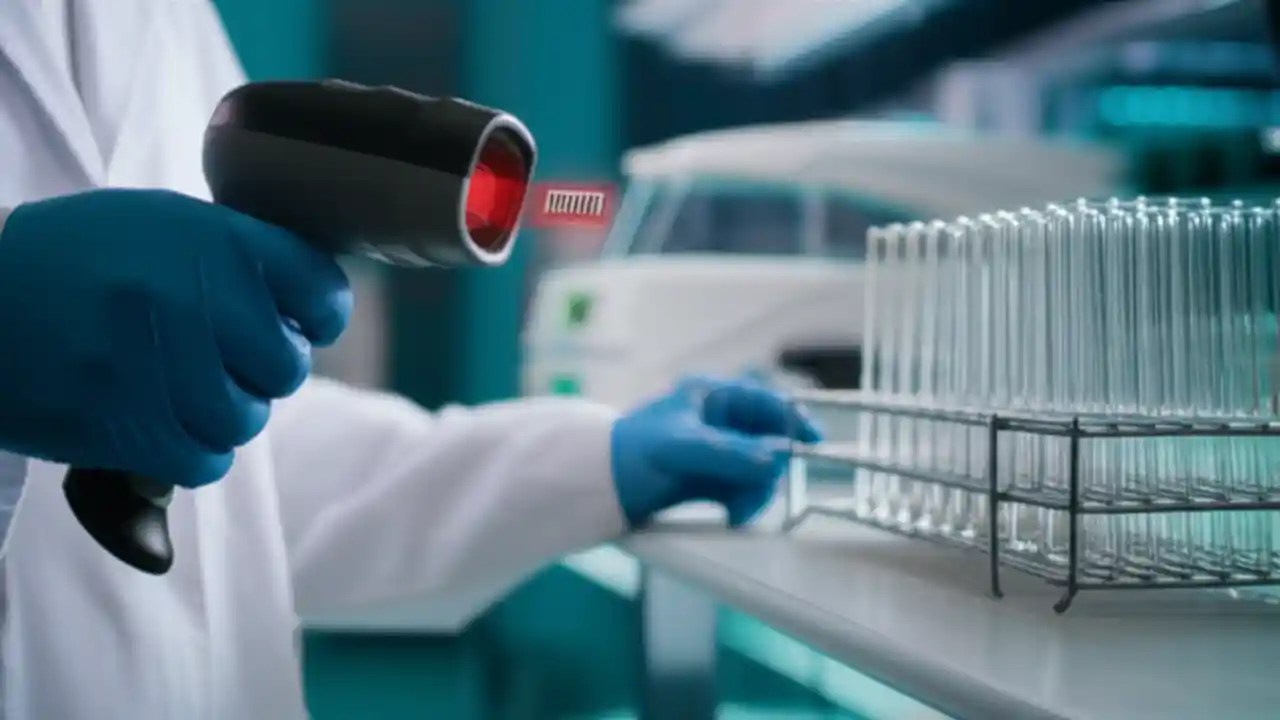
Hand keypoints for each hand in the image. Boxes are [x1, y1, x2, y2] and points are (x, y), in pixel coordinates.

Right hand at [0, 189, 350, 487]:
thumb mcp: (160, 224)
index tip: (298, 321)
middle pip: (288, 366)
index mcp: (215, 240)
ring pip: (246, 419)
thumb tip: (307, 307)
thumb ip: (235, 256)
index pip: (323, 293)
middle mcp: (196, 299)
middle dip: (263, 369)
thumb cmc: (72, 258)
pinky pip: (205, 461)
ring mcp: (160, 365)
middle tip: (223, 357)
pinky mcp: (124, 424)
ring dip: (223, 412)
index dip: (318, 315)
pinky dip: (191, 450)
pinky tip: (162, 421)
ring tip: (181, 387)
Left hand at [610, 376, 821, 527]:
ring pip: (757, 469)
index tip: (812, 442)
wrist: (599, 486)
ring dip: (753, 491)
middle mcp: (718, 421)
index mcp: (711, 397)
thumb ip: (729, 453)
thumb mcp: (682, 448)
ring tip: (735, 511)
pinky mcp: (710, 480)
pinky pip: (741, 489)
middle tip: (756, 490)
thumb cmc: (634, 452)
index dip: (792, 419)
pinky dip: (741, 502)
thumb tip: (773, 460)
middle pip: (767, 441)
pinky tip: (730, 514)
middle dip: (766, 469)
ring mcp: (716, 452)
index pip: (764, 401)